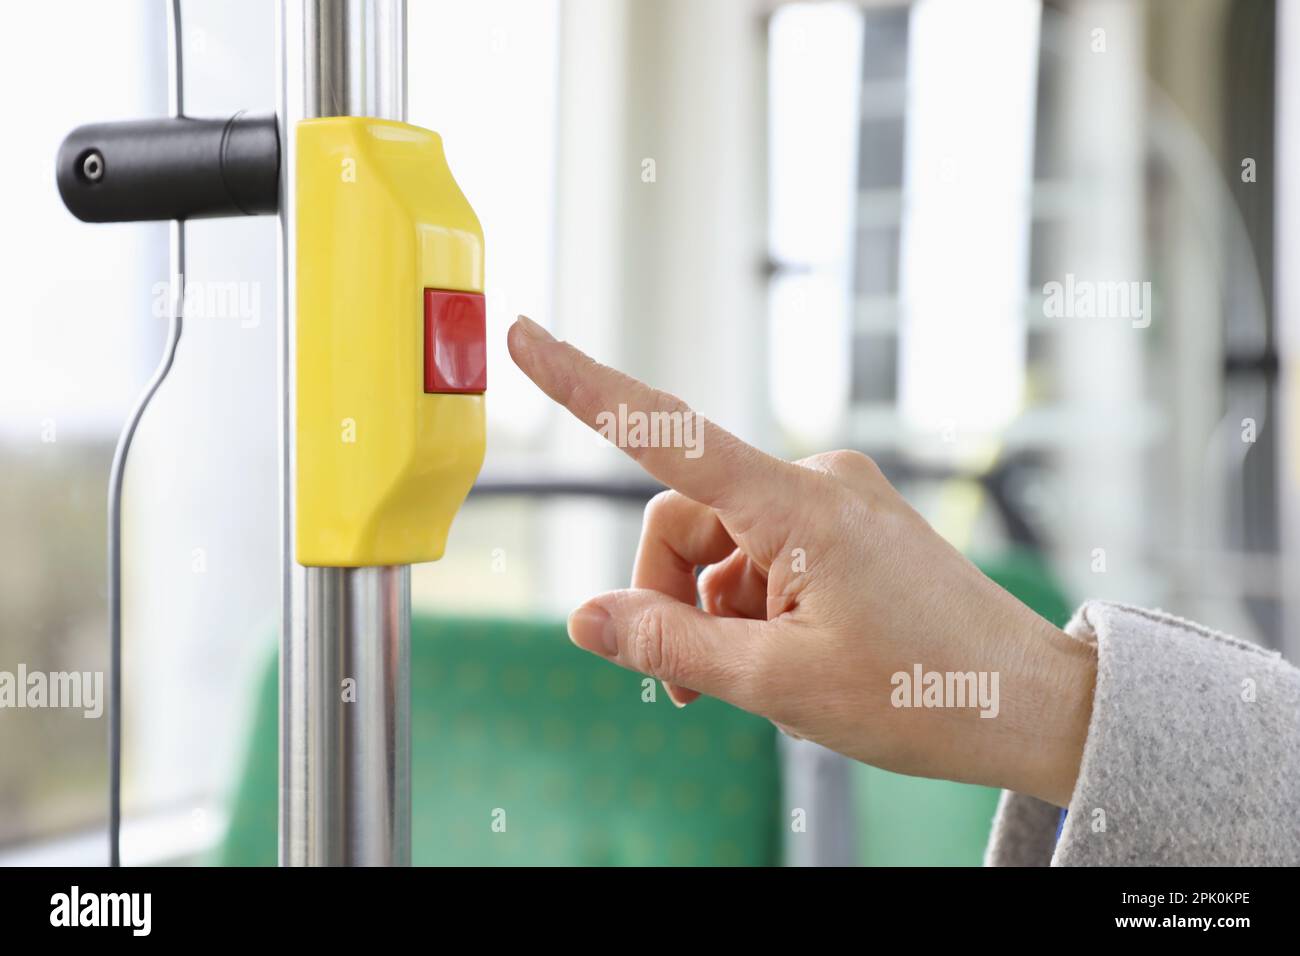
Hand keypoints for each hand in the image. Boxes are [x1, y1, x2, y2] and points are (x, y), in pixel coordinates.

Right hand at [507, 315, 1095, 806]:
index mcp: (798, 506)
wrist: (1028, 704)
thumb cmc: (923, 694)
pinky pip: (764, 553)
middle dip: (669, 597)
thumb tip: (585, 618)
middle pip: (686, 518)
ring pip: (722, 543)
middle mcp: (816, 482)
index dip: (584, 386)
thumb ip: (671, 646)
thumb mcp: (779, 684)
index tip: (525, 337)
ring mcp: (836, 502)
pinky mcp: (849, 527)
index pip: (665, 434)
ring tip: (749, 682)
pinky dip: (748, 605)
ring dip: (710, 611)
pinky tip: (778, 657)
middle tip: (686, 686)